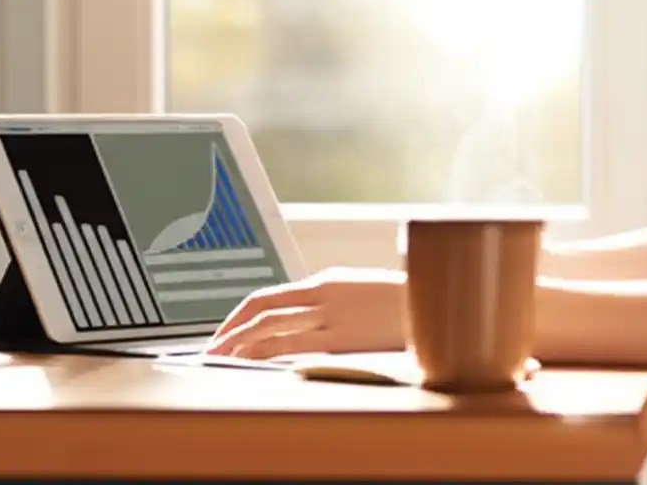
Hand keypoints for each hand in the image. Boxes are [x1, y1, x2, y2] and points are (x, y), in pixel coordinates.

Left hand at [206, 266, 405, 359]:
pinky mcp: (341, 339)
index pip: (268, 296)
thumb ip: (331, 304)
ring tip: (220, 361)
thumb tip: (304, 322)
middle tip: (211, 350)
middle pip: (261, 311)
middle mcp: (323, 295)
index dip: (238, 315)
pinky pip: (293, 347)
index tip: (224, 331)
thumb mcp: (361, 293)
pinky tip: (252, 365)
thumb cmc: (404, 306)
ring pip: (270, 329)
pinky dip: (266, 355)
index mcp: (326, 281)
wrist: (435, 305)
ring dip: (239, 345)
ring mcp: (331, 317)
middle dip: (230, 332)